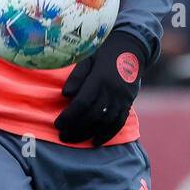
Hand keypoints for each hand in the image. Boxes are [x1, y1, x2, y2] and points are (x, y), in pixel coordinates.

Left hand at [55, 30, 145, 146]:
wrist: (132, 47)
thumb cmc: (104, 51)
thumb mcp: (87, 58)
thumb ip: (77, 76)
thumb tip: (65, 94)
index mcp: (100, 78)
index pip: (82, 103)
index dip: (69, 116)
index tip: (57, 124)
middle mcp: (113, 90)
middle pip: (92, 115)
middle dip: (75, 128)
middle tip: (62, 136)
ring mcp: (122, 98)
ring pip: (105, 122)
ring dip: (88, 133)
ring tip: (74, 140)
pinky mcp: (129, 102)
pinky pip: (119, 122)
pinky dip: (107, 134)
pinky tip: (96, 142)